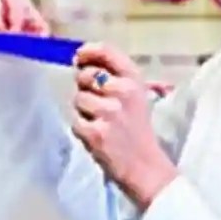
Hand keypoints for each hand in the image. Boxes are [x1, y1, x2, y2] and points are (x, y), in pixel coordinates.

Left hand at [71, 42, 177, 208]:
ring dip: (84, 111)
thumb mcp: (136, 96)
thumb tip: (79, 60)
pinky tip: (97, 135)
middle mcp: (123, 92)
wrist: (146, 167)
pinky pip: (75, 121)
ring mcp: (109, 113)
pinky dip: (81, 129)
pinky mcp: (96, 132)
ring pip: (77, 99)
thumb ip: (113, 76)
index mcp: (134, 80)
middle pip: (84, 76)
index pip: (106, 52)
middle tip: (98, 104)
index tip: (79, 57)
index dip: (88, 52)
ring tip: (101, 122)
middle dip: (85, 88)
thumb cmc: (138, 130)